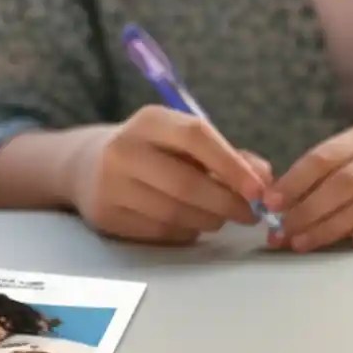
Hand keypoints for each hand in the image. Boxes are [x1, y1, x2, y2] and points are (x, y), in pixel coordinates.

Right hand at [68, 106, 269, 244]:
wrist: (86, 165)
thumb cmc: (154, 151)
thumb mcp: (184, 140)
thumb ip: (228, 155)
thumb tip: (265, 178)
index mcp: (150, 120)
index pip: (196, 137)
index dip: (232, 165)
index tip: (260, 190)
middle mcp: (124, 150)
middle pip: (187, 183)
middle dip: (227, 203)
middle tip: (252, 214)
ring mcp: (111, 185)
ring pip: (175, 213)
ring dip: (210, 220)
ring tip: (222, 216)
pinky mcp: (106, 216)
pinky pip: (160, 232)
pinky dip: (186, 231)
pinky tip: (192, 223)